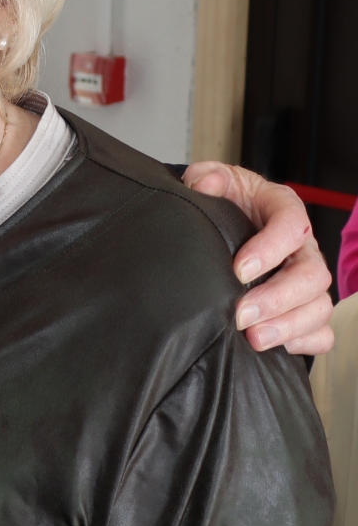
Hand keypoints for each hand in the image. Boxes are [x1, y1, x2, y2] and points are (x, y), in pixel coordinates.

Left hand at [183, 162, 334, 355]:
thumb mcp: (215, 181)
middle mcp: (302, 248)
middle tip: (241, 314)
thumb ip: (208, 177)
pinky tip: (276, 348)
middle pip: (312, 275)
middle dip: (277, 298)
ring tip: (253, 338)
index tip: (239, 270)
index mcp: (285, 211)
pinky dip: (305, 342)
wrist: (223, 223)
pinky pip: (322, 331)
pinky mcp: (303, 308)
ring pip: (319, 307)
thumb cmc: (225, 203)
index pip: (293, 226)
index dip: (270, 249)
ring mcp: (306, 280)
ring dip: (288, 326)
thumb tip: (204, 184)